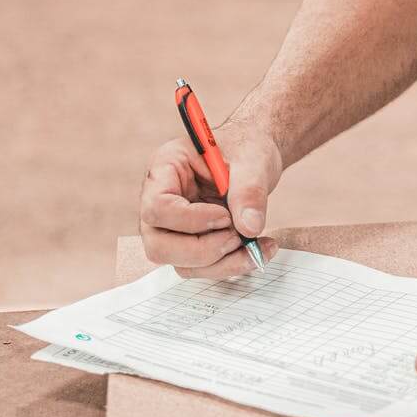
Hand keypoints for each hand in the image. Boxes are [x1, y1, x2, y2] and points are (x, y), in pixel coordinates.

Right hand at [138, 126, 281, 278]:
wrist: (254, 156)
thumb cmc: (245, 148)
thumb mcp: (253, 160)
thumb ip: (250, 190)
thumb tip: (250, 228)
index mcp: (165, 168)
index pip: (157, 207)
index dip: (190, 220)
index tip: (226, 216)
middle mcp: (159, 201)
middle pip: (159, 245)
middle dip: (203, 250)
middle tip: (240, 237)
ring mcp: (171, 226)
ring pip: (181, 263)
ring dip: (222, 262)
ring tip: (257, 244)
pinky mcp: (190, 243)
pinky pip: (202, 267)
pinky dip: (231, 264)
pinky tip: (258, 249)